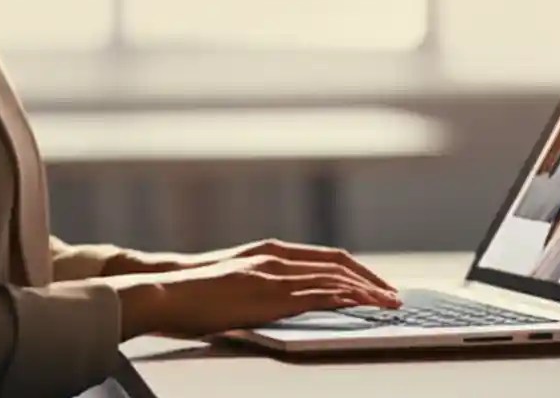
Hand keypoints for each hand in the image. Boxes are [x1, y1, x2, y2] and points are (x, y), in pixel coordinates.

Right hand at [106, 238, 395, 291]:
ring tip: (389, 305)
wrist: (165, 289)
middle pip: (339, 264)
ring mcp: (273, 274)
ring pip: (332, 278)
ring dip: (366, 292)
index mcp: (272, 251)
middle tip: (394, 297)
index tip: (379, 286)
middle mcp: (277, 257)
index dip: (359, 271)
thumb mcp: (239, 278)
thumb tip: (293, 297)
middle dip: (371, 281)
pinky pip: (314, 295)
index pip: (329, 258)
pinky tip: (359, 308)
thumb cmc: (197, 291)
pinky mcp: (266, 294)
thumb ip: (267, 282)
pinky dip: (342, 300)